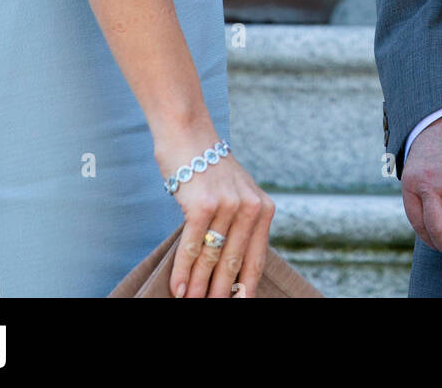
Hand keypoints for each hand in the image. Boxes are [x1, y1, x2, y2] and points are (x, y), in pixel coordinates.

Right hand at [156, 125, 274, 298]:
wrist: (188, 133)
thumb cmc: (208, 166)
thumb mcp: (236, 192)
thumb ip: (240, 222)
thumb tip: (229, 268)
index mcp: (263, 207)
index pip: (256, 258)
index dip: (246, 286)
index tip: (240, 303)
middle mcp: (250, 207)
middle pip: (233, 263)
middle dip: (221, 292)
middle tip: (211, 308)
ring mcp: (228, 205)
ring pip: (211, 258)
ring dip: (199, 287)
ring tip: (192, 304)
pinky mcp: (203, 205)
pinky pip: (192, 247)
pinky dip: (183, 271)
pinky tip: (178, 289)